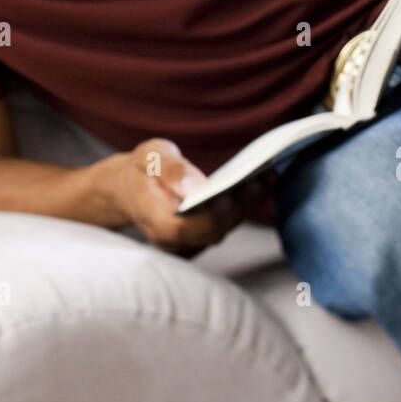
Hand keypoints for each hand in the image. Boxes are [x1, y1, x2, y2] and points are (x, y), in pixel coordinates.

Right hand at [106, 137, 248, 257]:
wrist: (132, 189)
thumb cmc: (142, 170)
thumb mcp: (149, 157)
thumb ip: (171, 171)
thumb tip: (197, 186)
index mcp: (155, 222)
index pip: (185, 228)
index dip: (209, 215)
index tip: (230, 193)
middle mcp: (174, 241)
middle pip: (213, 230)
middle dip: (240, 205)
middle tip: (262, 177)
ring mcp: (190, 244)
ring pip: (225, 228)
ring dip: (248, 203)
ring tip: (267, 174)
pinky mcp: (204, 238)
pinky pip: (228, 223)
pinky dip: (245, 203)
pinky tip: (261, 180)